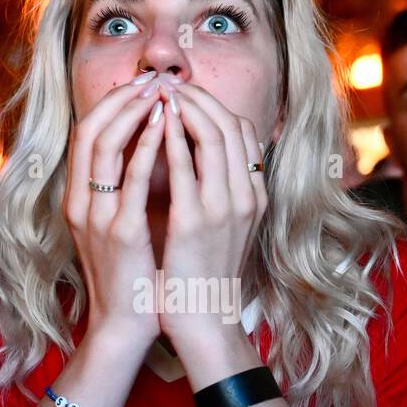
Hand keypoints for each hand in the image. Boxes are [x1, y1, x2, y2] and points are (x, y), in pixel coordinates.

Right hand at [64, 70, 167, 351]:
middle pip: (89, 131)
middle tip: (152, 80)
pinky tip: (166, 127)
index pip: (84, 135)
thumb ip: (123, 192)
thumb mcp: (118, 228)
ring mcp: (97, 218)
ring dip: (133, 113)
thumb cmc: (131, 277)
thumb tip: (147, 152)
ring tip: (160, 93)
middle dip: (120, 99)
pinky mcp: (121, 234)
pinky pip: (131, 180)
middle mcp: (81, 205)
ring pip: (105, 147)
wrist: (125, 326)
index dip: (110, 104)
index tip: (140, 86)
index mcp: (78, 201)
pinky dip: (147, 148)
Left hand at [157, 82, 267, 350]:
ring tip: (159, 94)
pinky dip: (168, 138)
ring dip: (184, 108)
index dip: (215, 105)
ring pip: (211, 135)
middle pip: (229, 124)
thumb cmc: (207, 276)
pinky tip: (151, 124)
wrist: (205, 322)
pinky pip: (183, 165)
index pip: (244, 132)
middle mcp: (246, 196)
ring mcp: (223, 207)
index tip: (186, 94)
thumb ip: (224, 192)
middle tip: (168, 84)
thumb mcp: (227, 228)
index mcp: (255, 196)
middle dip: (197, 97)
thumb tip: (203, 156)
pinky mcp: (195, 221)